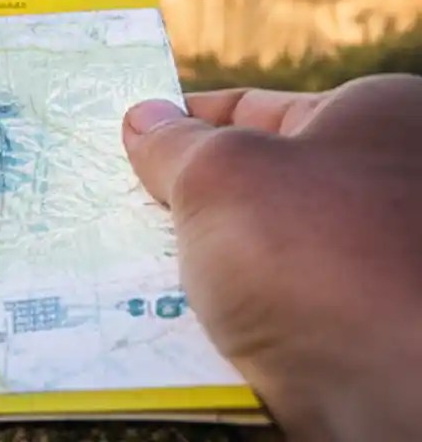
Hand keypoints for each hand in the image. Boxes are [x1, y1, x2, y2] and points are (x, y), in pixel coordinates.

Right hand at [122, 73, 421, 441]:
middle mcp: (390, 189)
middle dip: (182, 200)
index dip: (182, 124)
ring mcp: (379, 268)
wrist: (395, 395)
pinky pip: (272, 315)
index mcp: (378, 121)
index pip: (255, 110)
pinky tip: (169, 324)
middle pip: (256, 185)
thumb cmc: (316, 256)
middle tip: (111, 208)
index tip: (124, 144)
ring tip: (123, 268)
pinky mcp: (363, 337)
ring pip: (257, 256)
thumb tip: (144, 117)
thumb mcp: (221, 177)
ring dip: (196, 266)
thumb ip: (174, 146)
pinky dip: (224, 318)